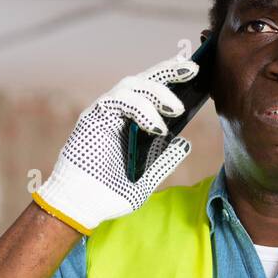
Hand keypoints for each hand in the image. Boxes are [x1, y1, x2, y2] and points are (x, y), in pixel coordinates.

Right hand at [32, 56, 196, 234]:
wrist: (83, 206)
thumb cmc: (111, 193)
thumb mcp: (146, 179)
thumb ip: (163, 161)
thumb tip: (184, 143)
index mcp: (133, 122)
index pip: (153, 91)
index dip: (171, 77)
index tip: (194, 71)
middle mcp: (119, 112)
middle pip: (145, 80)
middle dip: (169, 72)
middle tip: (193, 70)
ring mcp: (106, 113)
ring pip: (132, 84)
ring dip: (157, 91)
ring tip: (177, 109)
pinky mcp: (93, 117)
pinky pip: (118, 100)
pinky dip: (140, 108)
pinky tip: (156, 126)